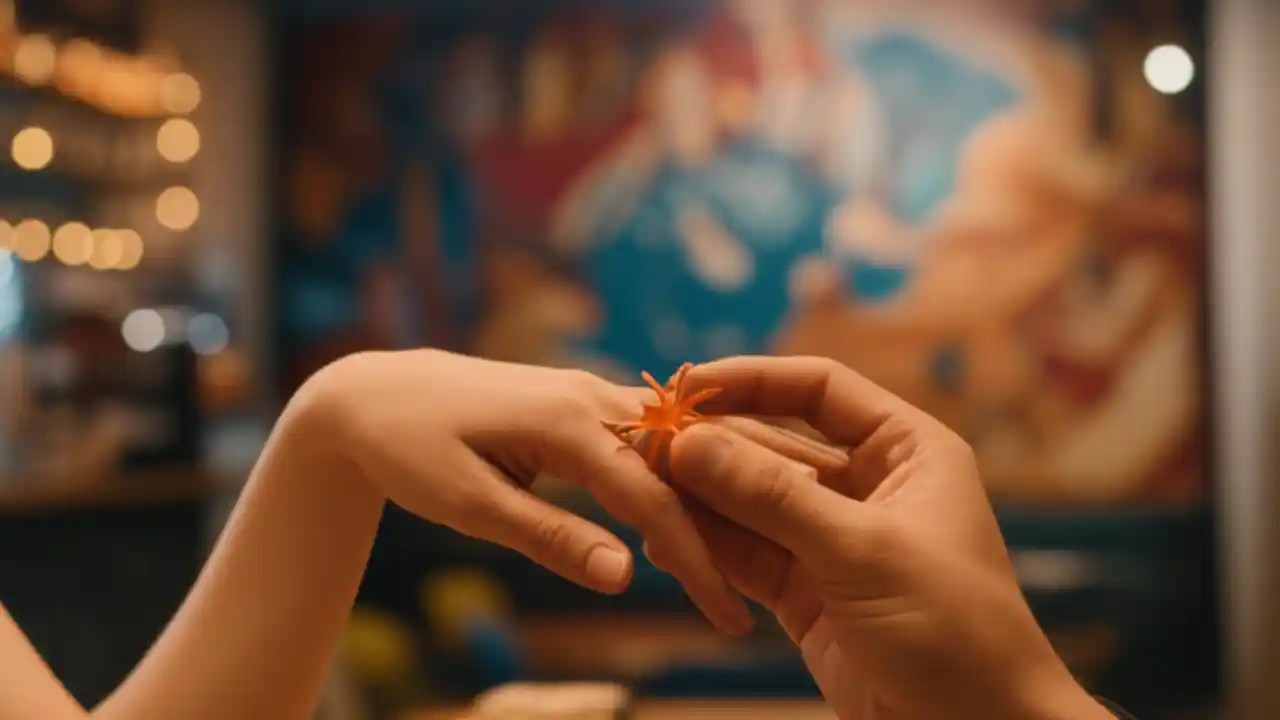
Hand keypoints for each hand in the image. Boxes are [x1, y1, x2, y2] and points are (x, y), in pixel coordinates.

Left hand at [295, 350, 753, 634]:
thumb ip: (549, 536)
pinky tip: (725, 489)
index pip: (653, 500)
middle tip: (811, 550)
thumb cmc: (410, 451)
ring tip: (796, 514)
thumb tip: (626, 577)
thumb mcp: (468, 503)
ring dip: (734, 479)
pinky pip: (655, 437)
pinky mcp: (585, 402)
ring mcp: (593, 393)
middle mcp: (594, 396)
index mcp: (567, 420)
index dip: (695, 562)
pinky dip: (696, 466)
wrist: (372, 394)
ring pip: (682, 442)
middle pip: (690, 459)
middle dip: (748, 505)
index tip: (729, 617)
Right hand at [658, 356, 1111, 718]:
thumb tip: (690, 443)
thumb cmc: (954, 633)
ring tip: (640, 489)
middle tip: (646, 445)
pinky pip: (747, 555)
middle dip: (713, 446)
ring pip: (751, 503)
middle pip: (774, 445)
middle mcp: (868, 485)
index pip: (818, 389)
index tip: (685, 386)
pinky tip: (662, 539)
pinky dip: (706, 549)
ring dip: (700, 497)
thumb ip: (773, 496)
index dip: (751, 380)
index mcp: (907, 450)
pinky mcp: (806, 592)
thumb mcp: (862, 553)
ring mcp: (833, 540)